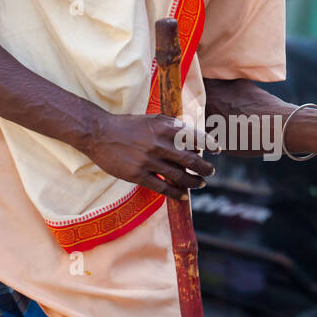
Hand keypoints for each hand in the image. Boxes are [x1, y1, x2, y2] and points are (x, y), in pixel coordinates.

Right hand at [84, 113, 214, 199]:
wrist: (99, 133)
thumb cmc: (128, 126)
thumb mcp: (152, 120)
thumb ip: (171, 127)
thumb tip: (193, 138)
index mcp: (163, 127)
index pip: (194, 137)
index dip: (209, 144)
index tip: (217, 150)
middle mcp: (158, 144)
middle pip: (190, 160)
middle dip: (205, 168)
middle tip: (210, 171)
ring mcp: (148, 161)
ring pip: (179, 176)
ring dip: (194, 181)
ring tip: (201, 183)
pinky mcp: (137, 175)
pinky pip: (162, 188)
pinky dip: (176, 193)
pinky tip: (184, 196)